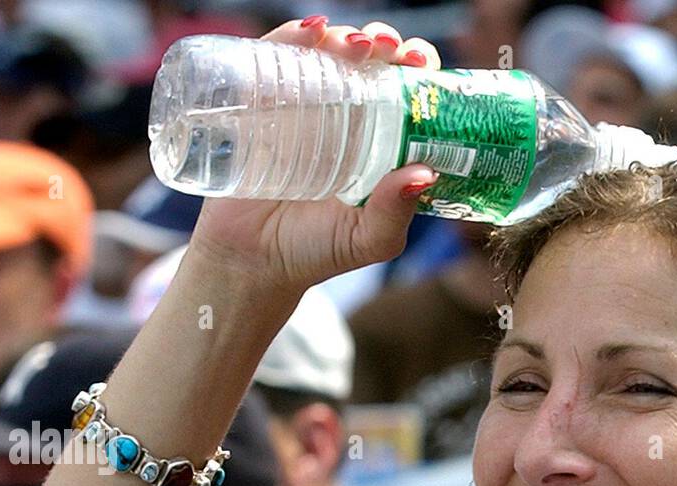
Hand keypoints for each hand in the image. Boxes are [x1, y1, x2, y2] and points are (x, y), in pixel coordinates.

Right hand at [188, 17, 442, 291]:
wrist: (252, 262)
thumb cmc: (315, 251)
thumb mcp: (366, 239)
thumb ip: (395, 213)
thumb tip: (424, 174)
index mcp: (379, 144)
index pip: (405, 93)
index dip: (416, 70)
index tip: (419, 64)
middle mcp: (345, 119)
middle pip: (371, 63)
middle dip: (385, 44)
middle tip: (388, 49)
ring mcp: (302, 107)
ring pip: (328, 53)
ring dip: (345, 36)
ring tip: (354, 45)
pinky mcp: (260, 103)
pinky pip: (276, 58)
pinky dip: (294, 35)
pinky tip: (311, 32)